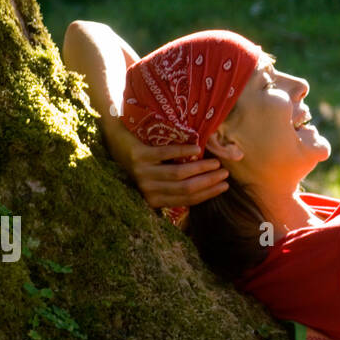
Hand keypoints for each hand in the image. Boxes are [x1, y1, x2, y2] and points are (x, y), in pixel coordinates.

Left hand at [105, 119, 229, 208]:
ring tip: (215, 163)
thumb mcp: (156, 177)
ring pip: (178, 174)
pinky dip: (184, 152)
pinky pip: (166, 155)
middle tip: (225, 174)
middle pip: (185, 188)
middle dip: (209, 182)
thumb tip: (207, 186)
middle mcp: (146, 189)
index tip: (224, 186)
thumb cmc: (141, 160)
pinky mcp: (138, 156)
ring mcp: (142, 172)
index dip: (207, 193)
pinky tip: (196, 149)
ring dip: (201, 168)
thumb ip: (176, 183)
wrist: (114, 140)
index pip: (186, 199)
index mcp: (152, 199)